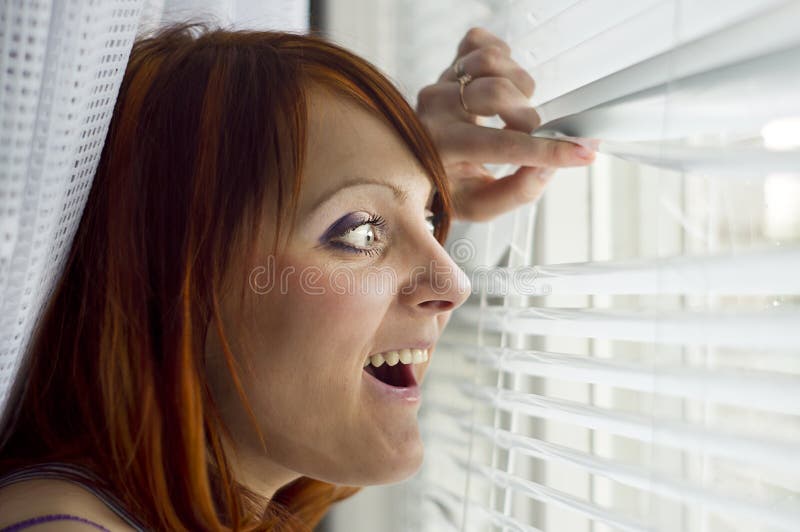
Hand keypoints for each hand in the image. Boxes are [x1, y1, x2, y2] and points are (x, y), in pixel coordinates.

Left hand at [416, 27, 595, 221]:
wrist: (417, 162)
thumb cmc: (450, 187)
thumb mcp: (481, 205)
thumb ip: (518, 191)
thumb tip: (550, 165)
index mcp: (440, 148)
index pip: (502, 145)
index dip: (548, 149)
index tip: (582, 153)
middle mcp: (434, 109)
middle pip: (498, 92)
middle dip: (528, 115)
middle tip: (530, 132)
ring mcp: (440, 82)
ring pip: (492, 61)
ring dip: (518, 84)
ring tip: (515, 110)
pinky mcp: (447, 64)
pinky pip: (481, 42)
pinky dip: (502, 58)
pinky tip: (502, 83)